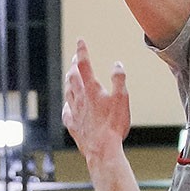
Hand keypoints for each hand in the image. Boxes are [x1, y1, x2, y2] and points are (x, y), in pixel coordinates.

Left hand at [61, 39, 130, 160]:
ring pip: (68, 91)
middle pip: (73, 77)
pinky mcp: (72, 125)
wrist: (102, 149)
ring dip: (69, 81)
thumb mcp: (123, 99)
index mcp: (92, 89)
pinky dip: (68, 103)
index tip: (80, 41)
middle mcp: (79, 98)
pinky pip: (67, 110)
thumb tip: (117, 63)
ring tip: (70, 76)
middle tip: (76, 59)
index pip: (85, 65)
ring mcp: (74, 111)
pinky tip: (69, 105)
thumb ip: (119, 79)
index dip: (82, 51)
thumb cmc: (114, 125)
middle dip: (74, 65)